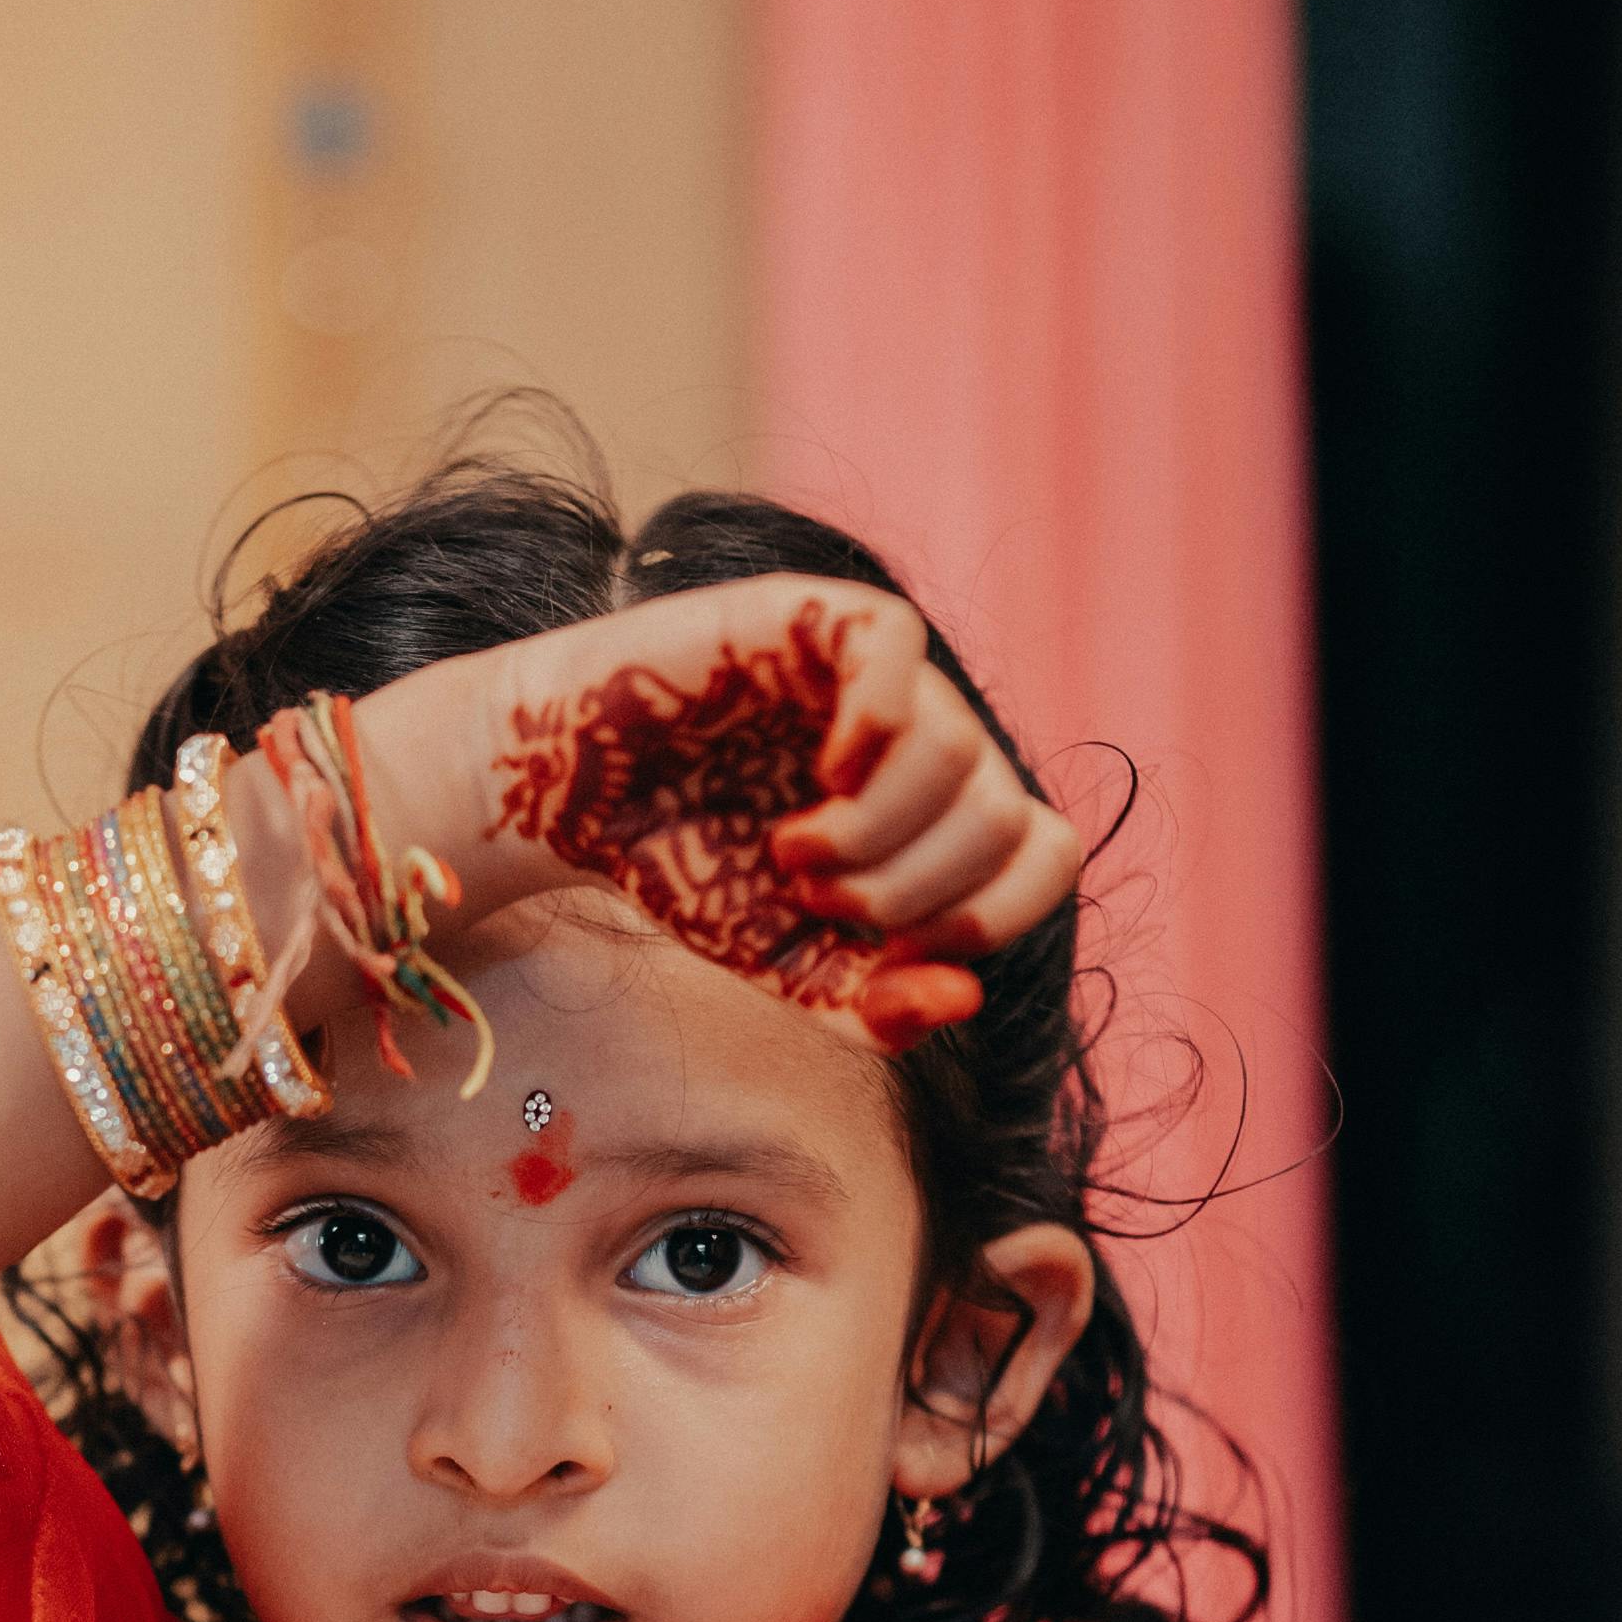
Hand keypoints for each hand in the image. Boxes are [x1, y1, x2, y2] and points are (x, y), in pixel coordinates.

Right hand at [479, 575, 1079, 1049]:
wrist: (574, 798)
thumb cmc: (687, 866)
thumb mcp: (786, 965)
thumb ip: (873, 1005)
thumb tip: (963, 1000)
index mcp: (942, 815)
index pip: (1047, 854)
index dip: (989, 915)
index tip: (894, 947)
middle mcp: (929, 738)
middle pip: (1003, 813)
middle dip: (909, 888)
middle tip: (813, 895)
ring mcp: (879, 674)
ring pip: (958, 747)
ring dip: (873, 831)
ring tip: (791, 849)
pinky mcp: (817, 616)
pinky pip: (899, 648)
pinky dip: (870, 728)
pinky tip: (818, 771)